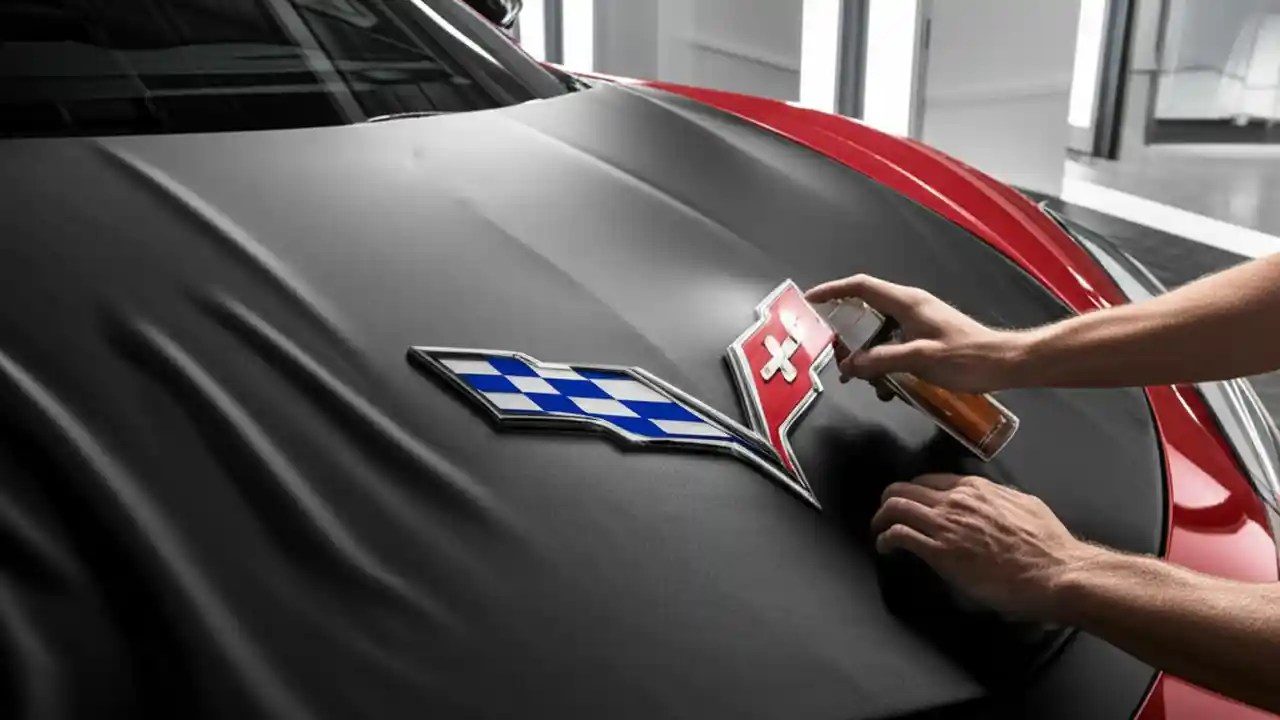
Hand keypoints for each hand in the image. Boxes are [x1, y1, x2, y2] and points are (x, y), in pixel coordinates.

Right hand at [805, 274, 1023, 392]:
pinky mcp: (924, 337)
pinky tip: (887, 386)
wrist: (1004, 363)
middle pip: (865, 310)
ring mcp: (918, 322)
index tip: (811, 301)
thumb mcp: (921, 359)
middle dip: (846, 333)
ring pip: (878, 333)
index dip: (833, 291)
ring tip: (861, 379)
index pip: (861, 287)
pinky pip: (892, 345)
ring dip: (866, 355)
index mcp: (907, 303)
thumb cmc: (967, 357)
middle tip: (835, 355)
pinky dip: (883, 362)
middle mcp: (910, 307)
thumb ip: (882, 360)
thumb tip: (850, 364)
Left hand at [871, 474, 1101, 618]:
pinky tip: (884, 547)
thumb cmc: (1047, 544)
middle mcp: (956, 500)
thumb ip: (1000, 499)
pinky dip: (885, 539)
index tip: (911, 503)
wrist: (1055, 572)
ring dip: (881, 518)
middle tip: (885, 514)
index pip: (930, 480)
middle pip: (905, 489)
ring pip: (896, 507)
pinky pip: (900, 535)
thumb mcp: (1024, 505)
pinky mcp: (940, 551)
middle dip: (890, 501)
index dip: (915, 491)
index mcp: (976, 488)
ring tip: (878, 529)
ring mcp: (946, 524)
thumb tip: (990, 501)